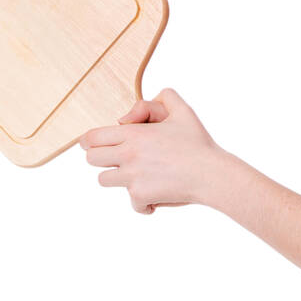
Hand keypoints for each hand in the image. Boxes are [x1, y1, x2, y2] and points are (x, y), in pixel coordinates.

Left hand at [79, 88, 223, 214]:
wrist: (211, 173)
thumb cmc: (198, 143)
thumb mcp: (182, 111)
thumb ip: (160, 99)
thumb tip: (128, 116)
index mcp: (134, 134)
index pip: (92, 137)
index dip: (89, 140)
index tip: (94, 144)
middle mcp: (128, 155)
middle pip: (92, 159)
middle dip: (102, 159)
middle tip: (120, 160)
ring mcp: (132, 178)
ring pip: (104, 181)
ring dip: (119, 180)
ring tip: (139, 177)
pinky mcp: (141, 196)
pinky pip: (131, 202)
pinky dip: (143, 202)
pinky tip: (157, 196)